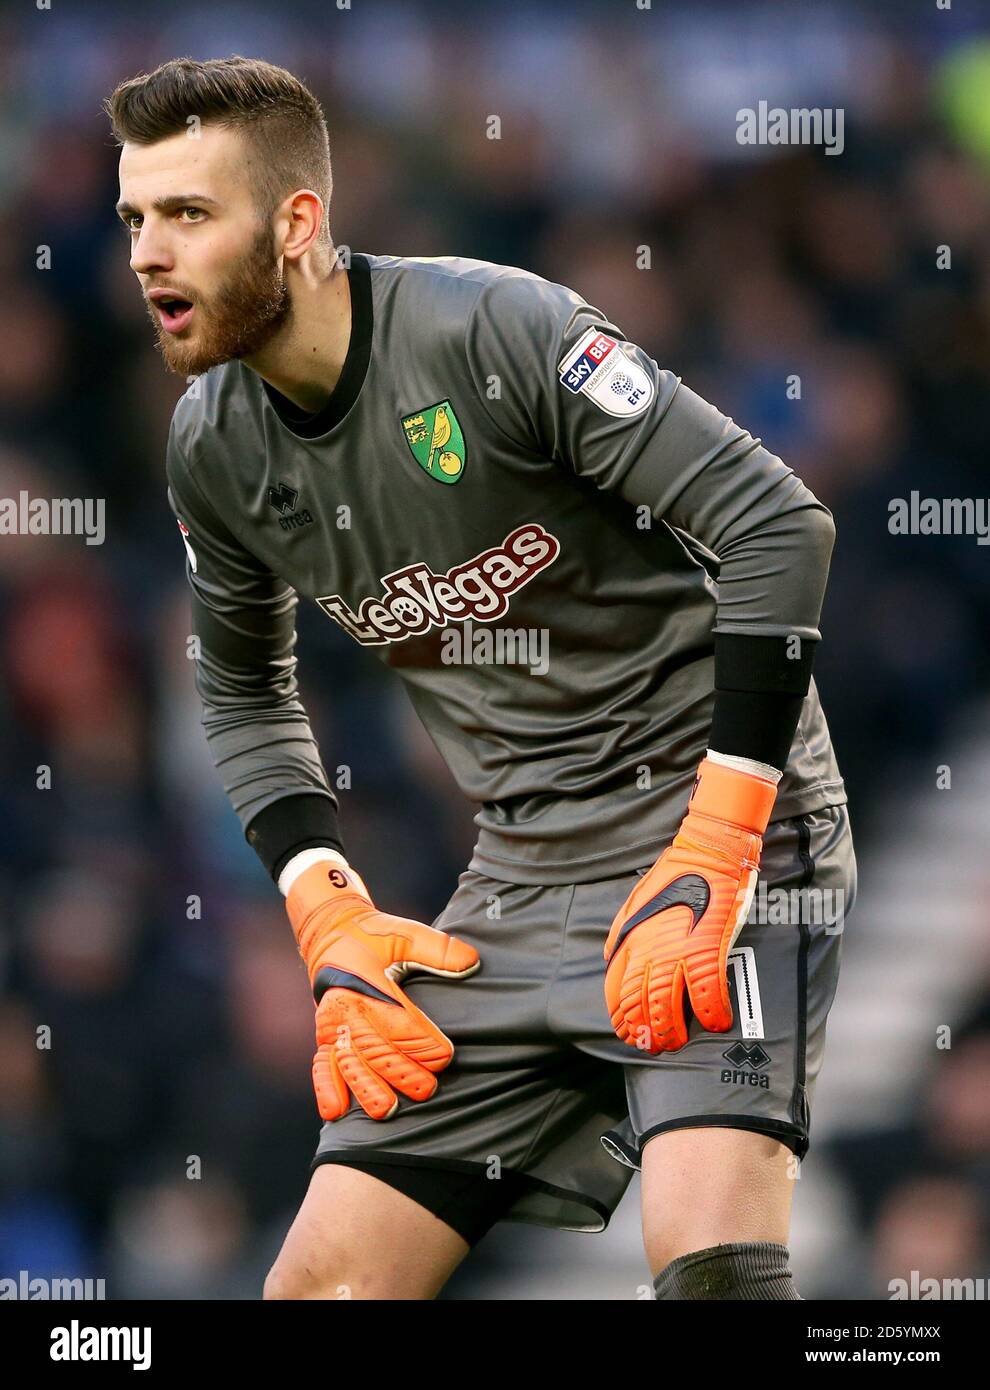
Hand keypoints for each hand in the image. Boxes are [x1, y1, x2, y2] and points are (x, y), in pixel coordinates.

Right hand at [287, 861, 479, 1119]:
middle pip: (375, 1048)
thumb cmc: (375, 936)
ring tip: (386, 1110)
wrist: (331, 932)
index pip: (399, 1020)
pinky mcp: (324, 1037)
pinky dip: (326, 1088)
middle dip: (401, 1072)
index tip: (445, 1056)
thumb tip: (473, 962)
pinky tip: (336, 1111)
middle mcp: (346, 1008)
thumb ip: (439, 949)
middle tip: (426, 1090)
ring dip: (367, 1087)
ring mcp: (332, 1025)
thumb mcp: (406, 934)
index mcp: (367, 982)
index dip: (422, 1041)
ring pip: (350, 1063)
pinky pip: (321, 1065)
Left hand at [603, 758, 776, 1052]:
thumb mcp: (634, 904)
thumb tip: (609, 958)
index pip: (616, 991)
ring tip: (678, 1043)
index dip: (622, 1018)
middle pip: (639, 1004)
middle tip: (655, 1046)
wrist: (707, 852)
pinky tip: (717, 1024)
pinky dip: (712, 1014)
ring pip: (667, 1006)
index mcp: (629, 940)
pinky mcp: (706, 949)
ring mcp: (676, 951)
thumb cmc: (674, 875)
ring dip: (672, 1031)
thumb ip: (621, 935)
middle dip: (646, 1031)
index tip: (630, 1032)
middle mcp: (647, 950)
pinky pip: (707, 993)